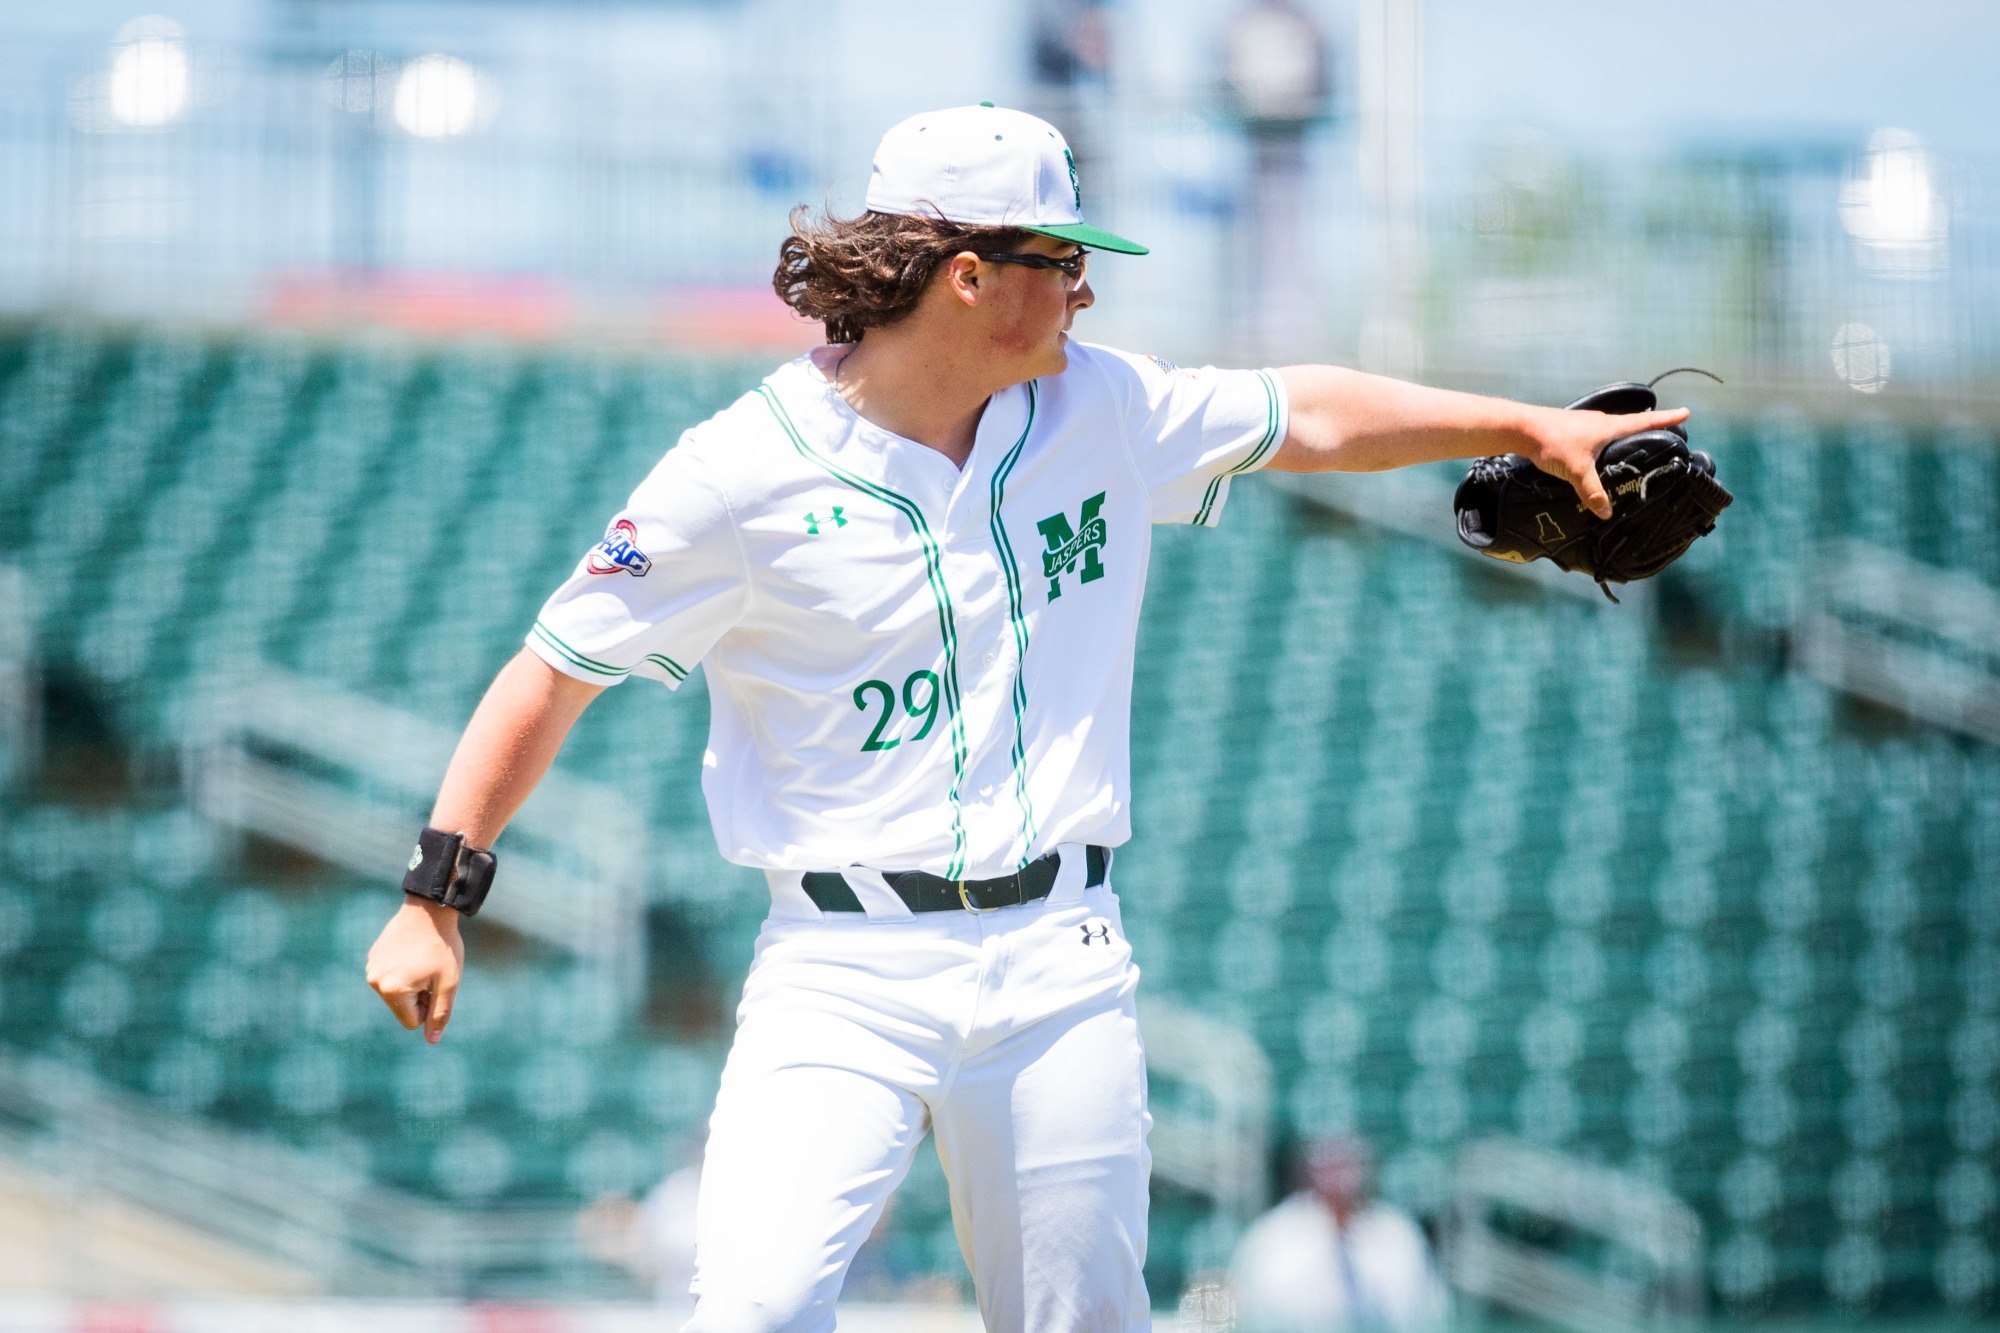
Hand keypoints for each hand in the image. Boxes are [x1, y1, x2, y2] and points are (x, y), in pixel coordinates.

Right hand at [365, 897, 465, 1043]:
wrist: (430, 910)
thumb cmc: (443, 947)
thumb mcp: (448, 984)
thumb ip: (440, 1014)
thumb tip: (432, 1041)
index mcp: (393, 991)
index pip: (412, 1022)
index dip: (429, 1006)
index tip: (435, 984)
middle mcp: (375, 982)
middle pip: (402, 1008)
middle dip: (418, 996)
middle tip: (429, 970)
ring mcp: (371, 969)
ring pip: (396, 993)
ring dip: (410, 983)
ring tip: (421, 959)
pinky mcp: (372, 957)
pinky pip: (390, 977)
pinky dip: (402, 970)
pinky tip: (411, 951)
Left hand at [1521, 405, 1690, 519]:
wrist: (1521, 428)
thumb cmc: (1553, 443)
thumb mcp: (1577, 471)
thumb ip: (1593, 493)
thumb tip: (1608, 514)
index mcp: (1609, 426)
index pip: (1645, 422)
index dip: (1666, 419)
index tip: (1686, 413)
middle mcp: (1600, 422)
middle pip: (1630, 424)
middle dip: (1647, 429)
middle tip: (1662, 435)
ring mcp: (1585, 424)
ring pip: (1610, 431)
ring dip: (1623, 437)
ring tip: (1632, 449)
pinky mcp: (1571, 430)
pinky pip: (1594, 437)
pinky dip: (1603, 444)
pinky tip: (1597, 456)